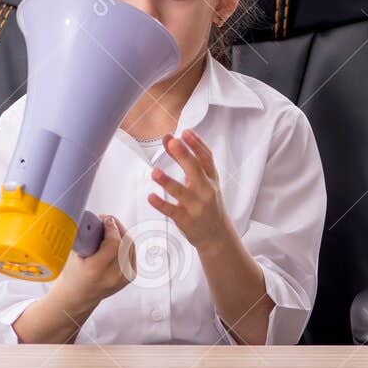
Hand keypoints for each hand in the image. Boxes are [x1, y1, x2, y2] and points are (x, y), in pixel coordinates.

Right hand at [52, 213, 131, 311]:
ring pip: (130, 246)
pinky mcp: (130, 277)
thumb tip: (94, 217)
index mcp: (95, 270)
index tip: (104, 218)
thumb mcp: (73, 254)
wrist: (78, 296)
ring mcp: (123, 278)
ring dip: (122, 233)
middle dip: (117, 227)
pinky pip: (132, 253)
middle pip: (124, 243)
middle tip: (106, 220)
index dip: (111, 227)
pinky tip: (116, 238)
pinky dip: (125, 243)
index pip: (114, 243)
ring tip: (110, 227)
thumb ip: (84, 236)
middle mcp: (112, 276)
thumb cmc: (72, 274)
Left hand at [149, 129, 235, 253]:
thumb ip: (185, 160)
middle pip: (196, 170)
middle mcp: (206, 190)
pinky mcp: (186, 220)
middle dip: (184, 155)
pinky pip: (172, 211)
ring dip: (167, 181)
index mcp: (211, 178)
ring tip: (155, 172)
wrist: (217, 235)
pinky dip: (161, 204)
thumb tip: (169, 139)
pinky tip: (151, 197)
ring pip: (181, 192)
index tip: (186, 132)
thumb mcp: (202, 181)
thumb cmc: (208, 203)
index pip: (206, 158)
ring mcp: (196, 206)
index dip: (197, 144)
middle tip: (173, 142)